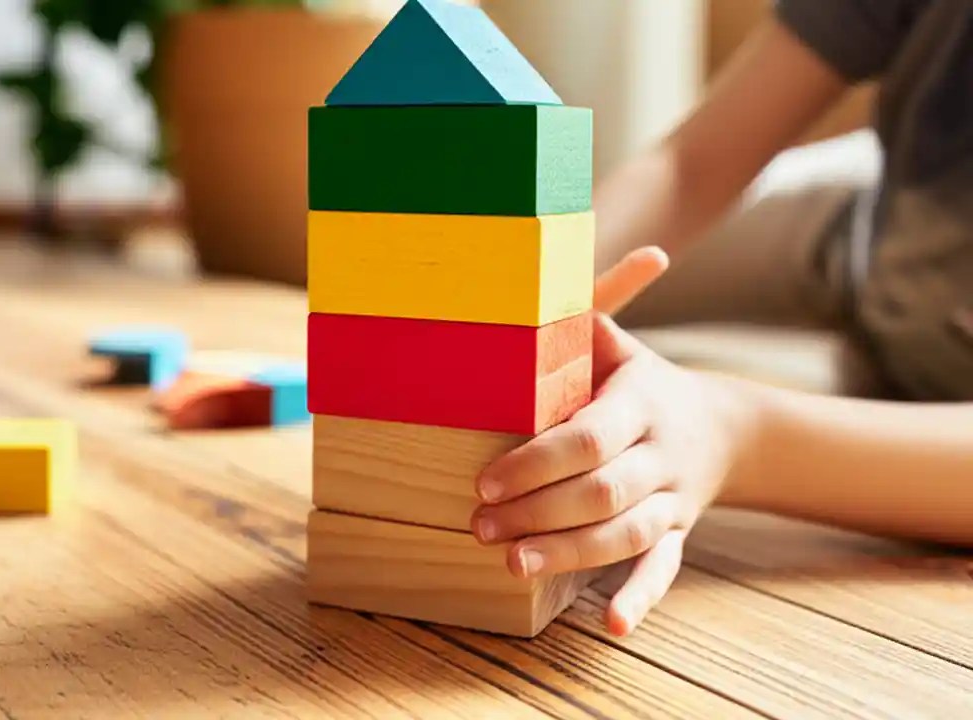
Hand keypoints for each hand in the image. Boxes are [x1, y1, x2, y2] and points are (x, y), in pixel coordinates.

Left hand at [472, 252, 745, 635]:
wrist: (723, 425)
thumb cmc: (641, 382)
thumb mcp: (620, 346)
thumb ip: (582, 322)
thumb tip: (536, 283)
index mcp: (640, 402)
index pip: (588, 438)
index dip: (536, 463)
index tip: (484, 481)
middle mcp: (661, 452)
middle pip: (602, 492)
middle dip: (538, 512)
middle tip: (479, 525)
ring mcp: (674, 497)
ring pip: (626, 534)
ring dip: (568, 553)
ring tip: (510, 563)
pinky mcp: (679, 531)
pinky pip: (666, 568)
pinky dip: (642, 596)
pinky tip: (614, 625)